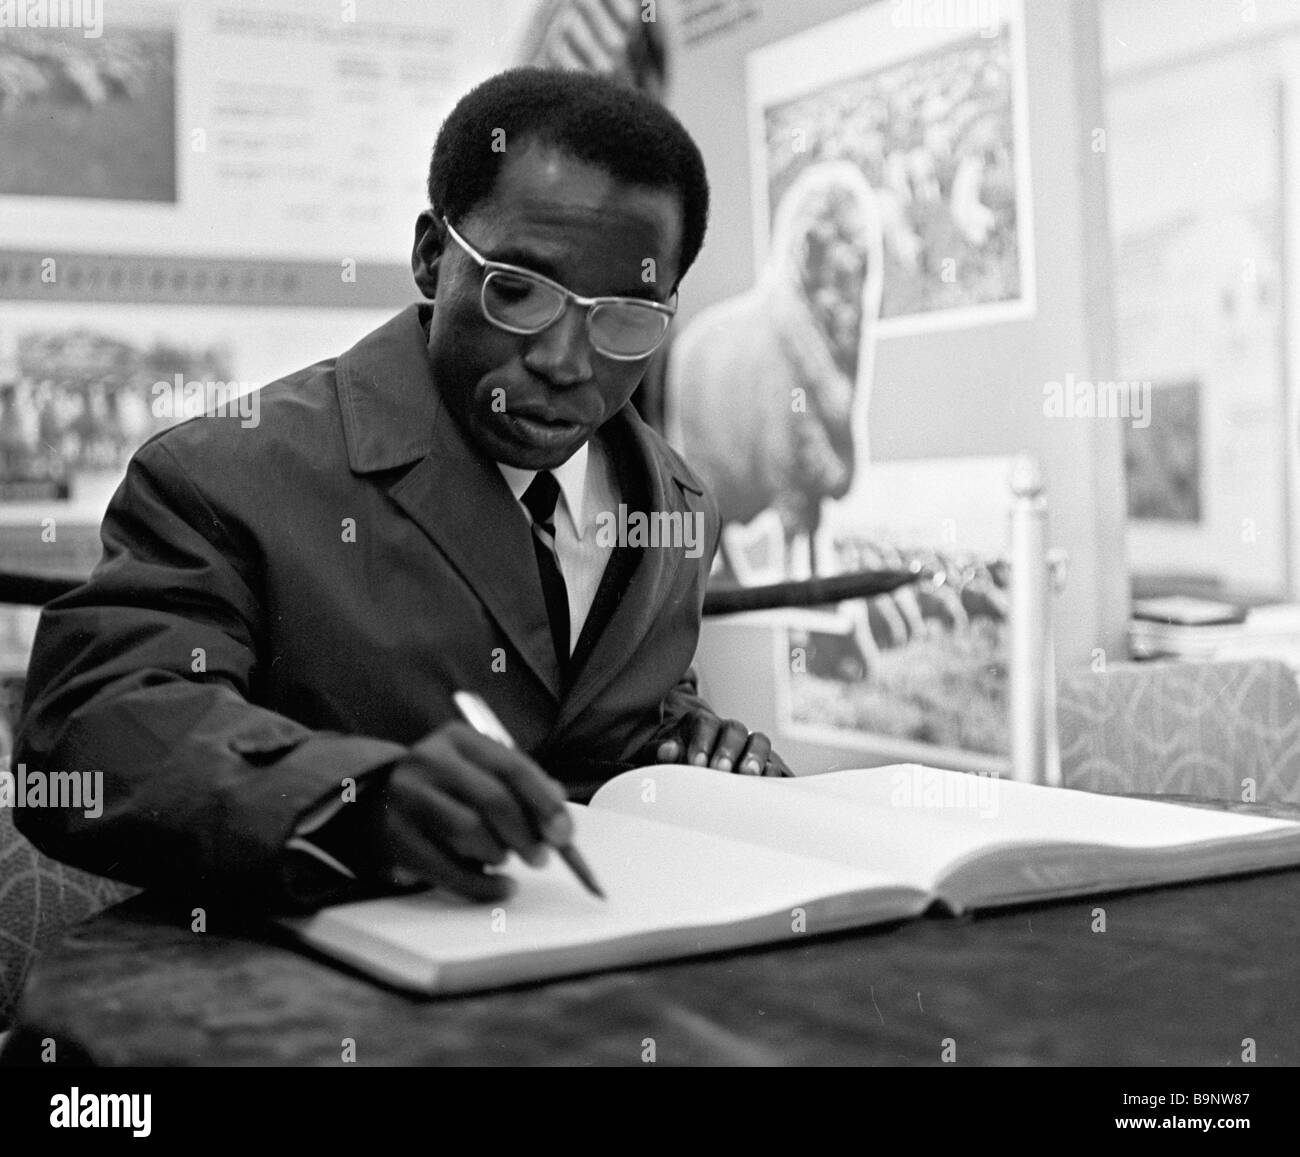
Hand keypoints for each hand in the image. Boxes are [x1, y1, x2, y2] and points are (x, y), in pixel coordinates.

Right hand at [353, 722, 572, 901]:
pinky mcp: (395, 836)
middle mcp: (429, 759)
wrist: (377, 804)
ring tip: (503, 859)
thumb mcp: (483, 775)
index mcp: (458, 738)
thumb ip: (523, 787)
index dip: (544, 803)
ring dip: (499, 854)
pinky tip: (502, 887)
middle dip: (525, 834)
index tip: (565, 836)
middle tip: (541, 858)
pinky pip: (448, 869)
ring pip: (469, 830)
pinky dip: (483, 885)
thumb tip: (559, 813)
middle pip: (492, 798)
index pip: (513, 766)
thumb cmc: (448, 791)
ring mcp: (407, 796)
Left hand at [652, 710, 792, 776]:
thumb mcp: (658, 754)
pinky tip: (767, 785)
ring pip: (758, 741)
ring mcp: (747, 747)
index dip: (702, 742)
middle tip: (721, 769)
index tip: (696, 764)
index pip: (704, 725)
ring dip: (755, 756)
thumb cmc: (673, 760)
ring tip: (749, 775)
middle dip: (728, 749)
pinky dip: (772, 771)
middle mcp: (726, 731)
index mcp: (700, 724)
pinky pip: (773, 762)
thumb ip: (659, 751)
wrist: (689, 770)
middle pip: (734, 729)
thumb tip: (669, 750)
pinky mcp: (762, 765)